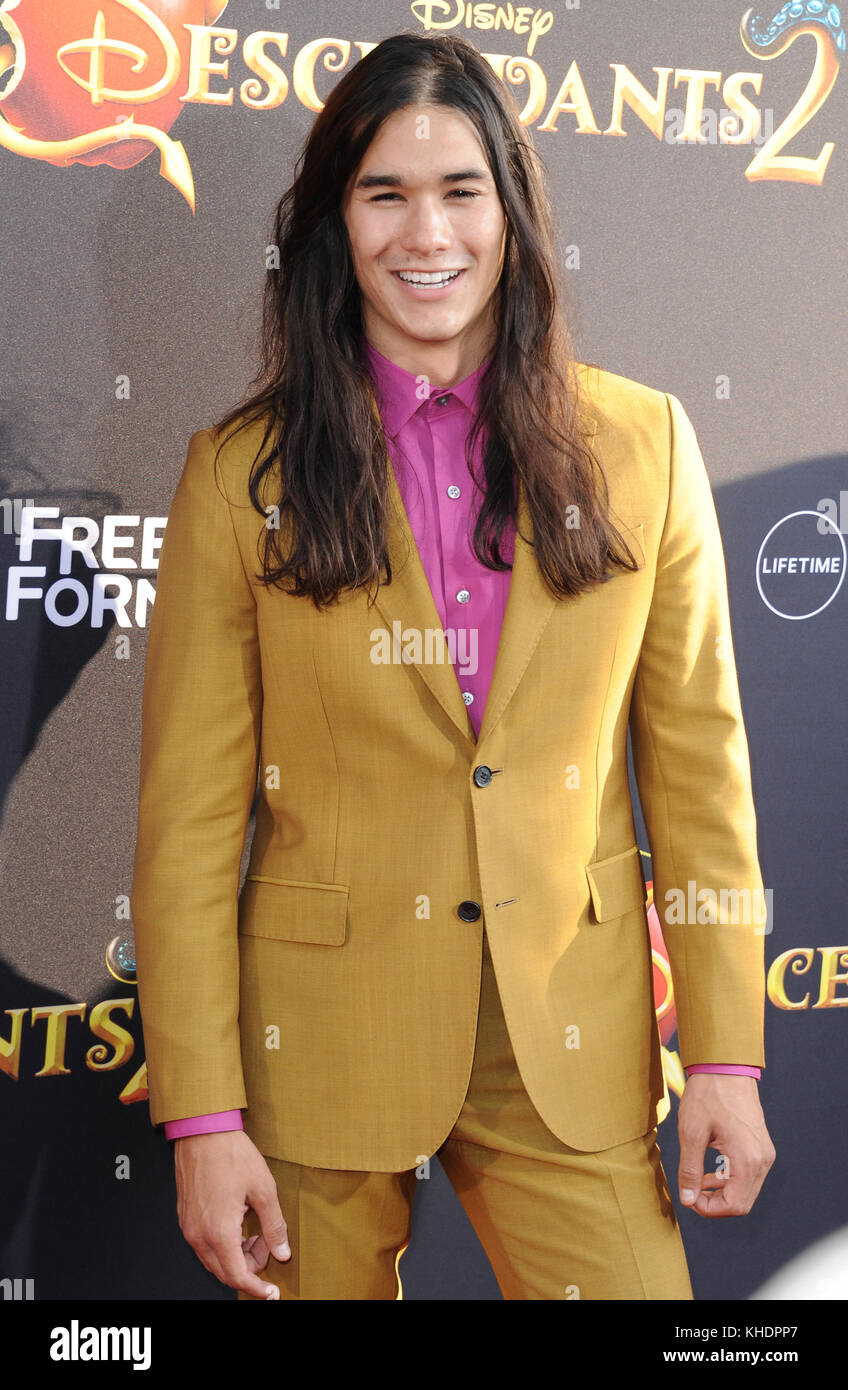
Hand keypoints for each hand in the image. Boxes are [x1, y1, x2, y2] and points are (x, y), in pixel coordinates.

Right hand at [173, 1129, 290, 1297]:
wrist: (202, 1132)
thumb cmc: (231, 1155)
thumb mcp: (263, 1189)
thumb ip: (274, 1226)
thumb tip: (282, 1252)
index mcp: (220, 1232)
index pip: (238, 1277)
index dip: (256, 1288)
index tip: (270, 1292)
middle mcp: (200, 1235)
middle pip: (225, 1273)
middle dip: (250, 1268)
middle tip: (268, 1247)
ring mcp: (190, 1228)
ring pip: (214, 1260)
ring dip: (237, 1257)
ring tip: (256, 1232)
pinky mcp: (186, 1219)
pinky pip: (205, 1246)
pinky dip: (224, 1246)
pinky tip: (239, 1225)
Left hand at [676, 1073, 774, 1217]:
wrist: (726, 1066)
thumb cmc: (709, 1094)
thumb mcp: (691, 1132)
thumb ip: (690, 1170)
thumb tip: (688, 1199)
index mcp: (747, 1159)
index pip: (734, 1206)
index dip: (709, 1209)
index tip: (689, 1198)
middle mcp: (762, 1160)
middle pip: (742, 1202)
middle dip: (715, 1203)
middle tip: (691, 1192)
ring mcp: (764, 1153)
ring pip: (746, 1190)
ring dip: (722, 1192)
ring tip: (697, 1180)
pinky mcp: (761, 1146)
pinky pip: (748, 1175)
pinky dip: (730, 1179)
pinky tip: (710, 1170)